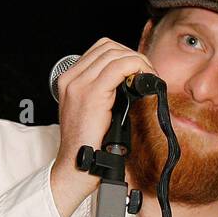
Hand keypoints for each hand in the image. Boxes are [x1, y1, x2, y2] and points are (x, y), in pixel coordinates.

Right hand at [50, 37, 158, 216]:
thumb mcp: (91, 114)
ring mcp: (79, 85)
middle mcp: (71, 79)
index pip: (99, 51)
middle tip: (147, 73)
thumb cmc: (87, 148)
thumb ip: (103, 95)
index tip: (137, 70)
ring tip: (148, 77)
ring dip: (137, 61)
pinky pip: (119, 67)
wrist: (76, 169)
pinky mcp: (92, 94)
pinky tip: (145, 79)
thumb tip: (128, 84)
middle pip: (107, 47)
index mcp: (69, 81)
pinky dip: (137, 68)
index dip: (122, 55)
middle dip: (132, 55)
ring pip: (114, 54)